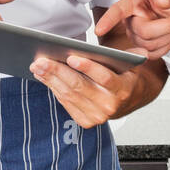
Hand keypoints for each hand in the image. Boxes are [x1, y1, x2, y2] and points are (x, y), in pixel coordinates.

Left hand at [30, 53, 161, 127]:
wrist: (131, 97)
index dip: (88, 67)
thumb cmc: (124, 73)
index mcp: (123, 89)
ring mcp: (97, 116)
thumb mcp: (125, 61)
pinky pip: (66, 103)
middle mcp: (110, 106)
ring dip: (50, 79)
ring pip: (69, 95)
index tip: (71, 57)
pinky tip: (44, 77)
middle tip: (41, 60)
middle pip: (80, 87)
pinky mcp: (86, 121)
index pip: (105, 78)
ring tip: (38, 66)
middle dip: (58, 72)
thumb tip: (87, 48)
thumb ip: (116, 55)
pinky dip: (53, 88)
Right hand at [93, 0, 169, 58]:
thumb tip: (162, 0)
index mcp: (133, 3)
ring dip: (167, 36)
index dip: (107, 21)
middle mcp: (130, 21)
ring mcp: (135, 36)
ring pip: (149, 45)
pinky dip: (166, 46)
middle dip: (165, 26)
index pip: (117, 11)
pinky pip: (154, 54)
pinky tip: (168, 36)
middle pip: (143, 32)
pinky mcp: (142, 49)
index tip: (98, 30)